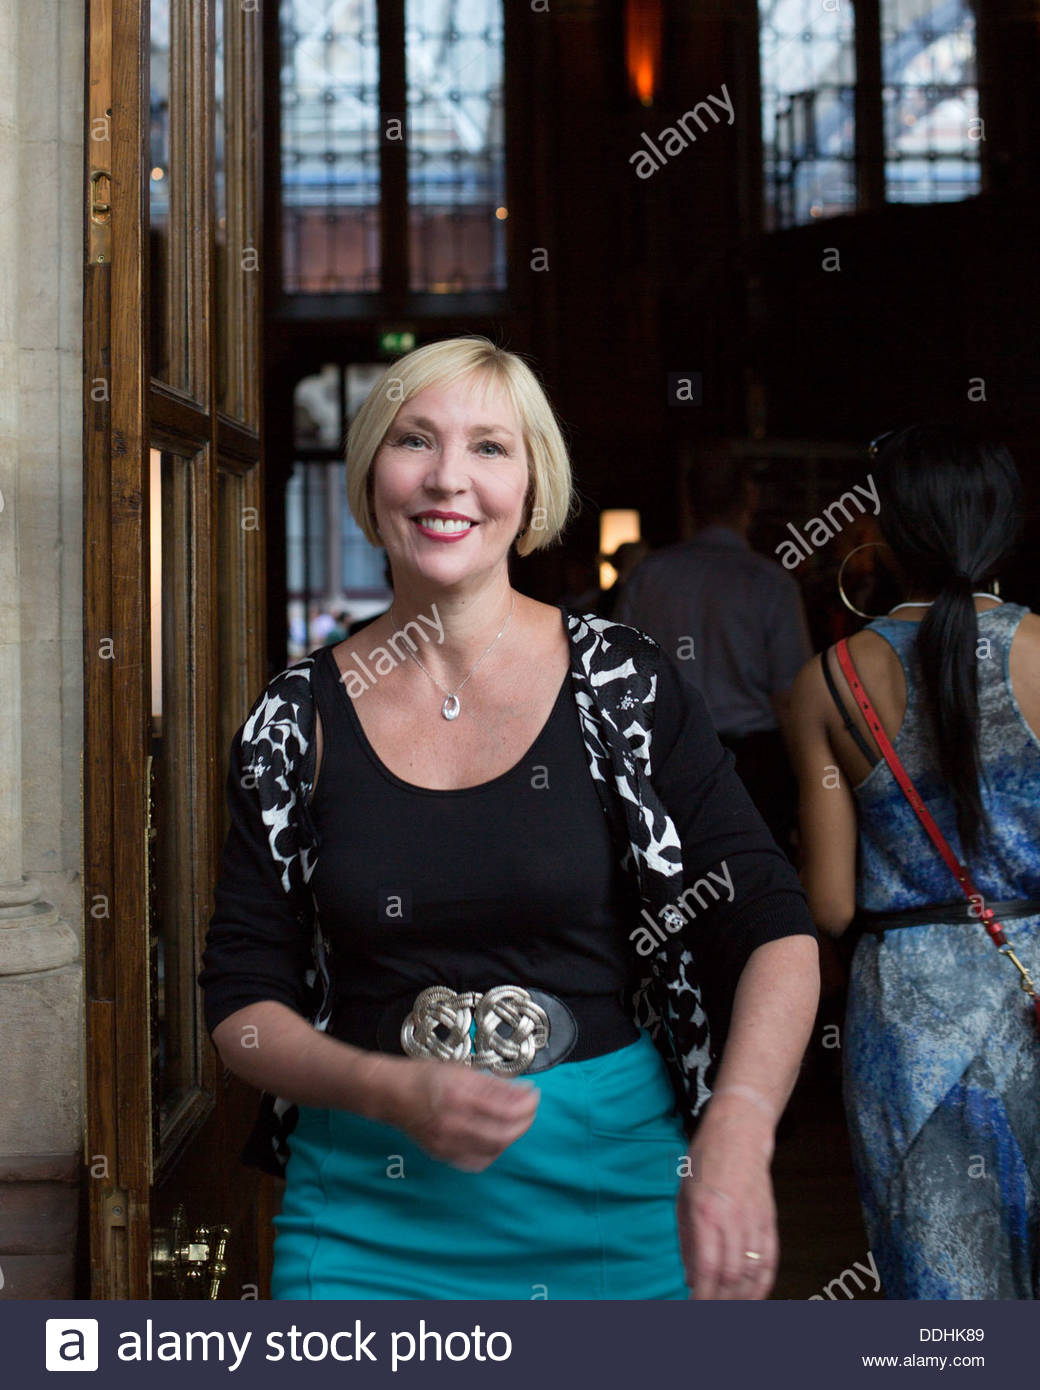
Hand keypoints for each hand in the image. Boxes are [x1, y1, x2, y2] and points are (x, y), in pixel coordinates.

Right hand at [384, 1056, 540, 1170]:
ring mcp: (447, 1142)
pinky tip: (496, 1138)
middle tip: (530, 1109)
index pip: (505, 1108)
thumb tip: (521, 1090)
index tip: (535, 1094)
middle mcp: (454, 1122)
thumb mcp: (460, 1070)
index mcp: (459, 1095)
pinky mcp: (442, 1154)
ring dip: (511, 1136)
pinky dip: (493, 1151)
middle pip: (503, 1133)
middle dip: (524, 1122)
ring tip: (516, 1122)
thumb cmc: (423, 1076)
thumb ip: (491, 1083)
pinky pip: (476, 1161)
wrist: (390, 1094)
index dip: (526, 1103)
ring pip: (492, 1149)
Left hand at [678, 1096, 778, 1299]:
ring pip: (753, 1272)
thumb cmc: (705, 1162)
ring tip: (728, 1310)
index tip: (694, 1308)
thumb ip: (687, 1240)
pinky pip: (770, 1260)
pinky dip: (763, 1283)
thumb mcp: (683, 1197)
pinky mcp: (769, 1220)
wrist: (739, 1134)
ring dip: (741, 1298)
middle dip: (720, 1302)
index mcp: (706, 1212)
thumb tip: (690, 1278)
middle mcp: (732, 1219)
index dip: (702, 1295)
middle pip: (731, 1275)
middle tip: (708, 1313)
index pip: (707, 1267)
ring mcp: (755, 1220)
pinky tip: (753, 1297)